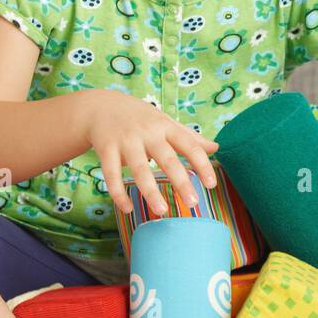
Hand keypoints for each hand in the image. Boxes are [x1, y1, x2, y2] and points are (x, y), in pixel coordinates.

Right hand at [81, 90, 218, 215]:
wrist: (100, 106)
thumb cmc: (140, 118)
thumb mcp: (165, 121)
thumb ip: (190, 136)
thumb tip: (216, 148)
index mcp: (165, 126)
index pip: (189, 145)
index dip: (202, 164)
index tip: (212, 184)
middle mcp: (147, 133)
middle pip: (167, 159)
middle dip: (181, 182)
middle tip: (193, 203)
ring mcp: (125, 141)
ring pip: (139, 169)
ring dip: (150, 191)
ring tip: (162, 211)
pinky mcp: (106, 149)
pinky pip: (111, 175)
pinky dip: (119, 193)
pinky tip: (128, 209)